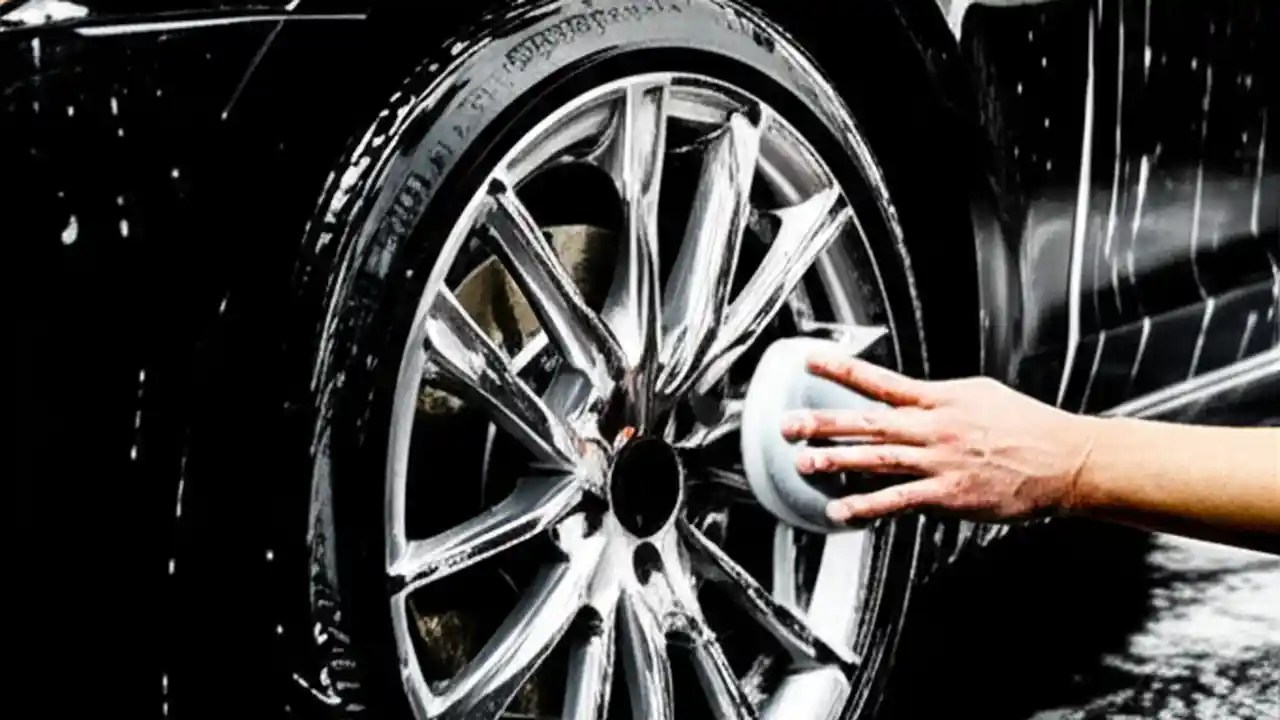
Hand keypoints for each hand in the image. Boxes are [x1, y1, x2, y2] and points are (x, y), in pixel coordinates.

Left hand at [780, 353, 1099, 524]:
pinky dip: (867, 506)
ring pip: (878, 458)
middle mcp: (934, 428)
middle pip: (870, 422)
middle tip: (789, 423)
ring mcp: (939, 461)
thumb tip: (908, 396)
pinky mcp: (948, 493)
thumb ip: (939, 398)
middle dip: (825, 422)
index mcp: (941, 399)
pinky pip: (899, 500)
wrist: (1065, 460)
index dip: (844, 370)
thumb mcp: (980, 395)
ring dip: (837, 461)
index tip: (810, 361)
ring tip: (803, 462)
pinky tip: (840, 510)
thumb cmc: (1028, 427)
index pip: (882, 381)